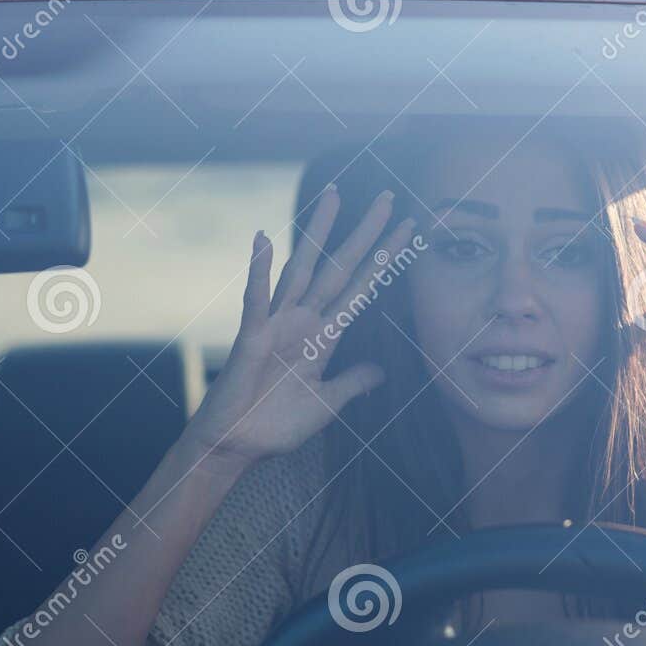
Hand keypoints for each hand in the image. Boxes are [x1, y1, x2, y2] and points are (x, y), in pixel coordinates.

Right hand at [178, 185, 414, 472]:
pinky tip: (262, 239)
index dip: (385, 262)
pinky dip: (258, 270)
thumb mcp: (329, 402)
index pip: (361, 289)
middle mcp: (303, 321)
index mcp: (323, 336)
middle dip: (366, 235)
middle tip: (389, 198)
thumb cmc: (276, 425)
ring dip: (317, 234)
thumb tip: (382, 370)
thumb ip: (354, 381)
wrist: (237, 448)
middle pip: (340, 268)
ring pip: (301, 269)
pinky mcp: (251, 338)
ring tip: (334, 197)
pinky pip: (256, 299)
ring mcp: (277, 325)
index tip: (408, 232)